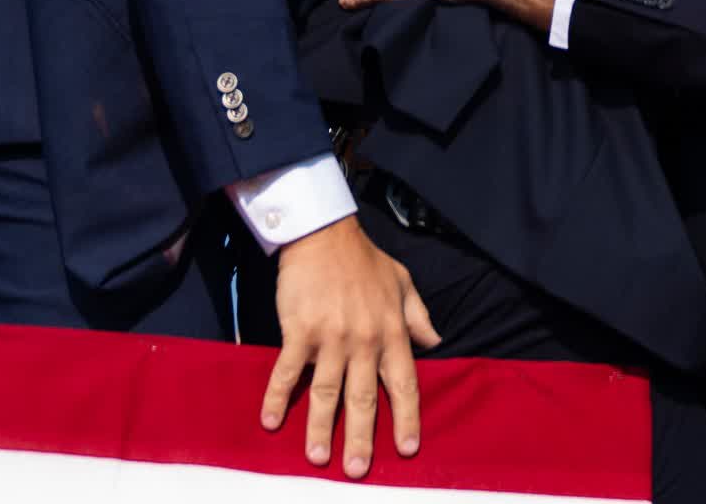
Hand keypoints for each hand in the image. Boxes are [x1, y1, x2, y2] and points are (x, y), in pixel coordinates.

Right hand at [259, 215, 440, 478]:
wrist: (324, 235)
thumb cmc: (364, 260)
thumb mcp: (403, 283)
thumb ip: (418, 317)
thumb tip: (435, 343)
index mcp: (391, 333)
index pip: (403, 383)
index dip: (406, 417)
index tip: (408, 449)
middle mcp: (364, 340)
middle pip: (364, 398)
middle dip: (362, 437)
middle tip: (358, 471)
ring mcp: (331, 337)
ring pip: (327, 392)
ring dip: (321, 428)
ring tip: (317, 458)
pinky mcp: (300, 331)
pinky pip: (288, 371)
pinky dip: (278, 397)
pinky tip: (271, 421)